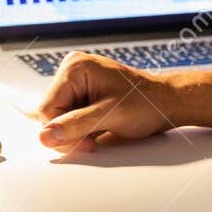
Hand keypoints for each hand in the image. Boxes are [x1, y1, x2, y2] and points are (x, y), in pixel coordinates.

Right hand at [36, 52, 178, 153]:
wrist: (166, 103)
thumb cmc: (145, 104)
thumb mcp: (110, 116)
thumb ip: (75, 125)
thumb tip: (45, 136)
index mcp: (75, 68)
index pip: (48, 108)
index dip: (61, 132)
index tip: (85, 143)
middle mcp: (72, 70)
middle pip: (52, 113)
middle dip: (70, 131)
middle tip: (94, 140)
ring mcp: (77, 81)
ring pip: (60, 117)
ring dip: (77, 131)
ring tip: (101, 130)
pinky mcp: (83, 93)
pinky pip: (70, 116)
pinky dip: (81, 128)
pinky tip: (99, 127)